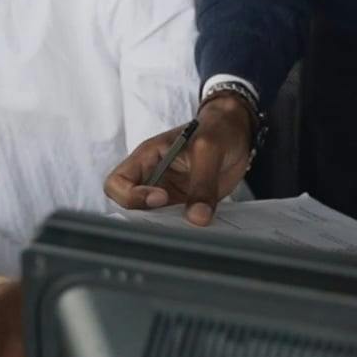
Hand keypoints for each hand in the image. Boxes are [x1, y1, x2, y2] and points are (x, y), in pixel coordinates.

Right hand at [103, 93, 252, 225]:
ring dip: (168, 227)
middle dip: (147, 218)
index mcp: (147, 157)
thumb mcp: (209, 149)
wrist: (238, 133)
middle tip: (174, 220)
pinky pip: (177, 222)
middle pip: (130, 207)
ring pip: (153, 219)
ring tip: (188, 227)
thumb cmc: (217, 129)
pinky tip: (199, 227)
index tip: (160, 197)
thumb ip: (203, 182)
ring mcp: (167, 193)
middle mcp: (153, 177)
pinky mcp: (184, 204)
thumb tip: (197, 217)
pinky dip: (185, 228)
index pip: (117, 182)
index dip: (131, 195)